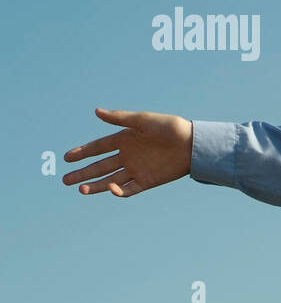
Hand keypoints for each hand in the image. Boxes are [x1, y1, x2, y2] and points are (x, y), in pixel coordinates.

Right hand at [62, 108, 192, 197]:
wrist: (193, 144)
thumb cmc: (170, 128)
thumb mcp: (143, 121)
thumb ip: (120, 119)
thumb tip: (96, 111)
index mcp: (125, 139)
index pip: (98, 147)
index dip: (82, 152)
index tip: (66, 157)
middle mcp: (128, 156)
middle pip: (100, 166)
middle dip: (83, 173)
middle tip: (65, 180)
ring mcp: (137, 169)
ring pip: (110, 180)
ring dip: (95, 185)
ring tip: (80, 189)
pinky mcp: (148, 181)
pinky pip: (129, 189)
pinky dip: (118, 191)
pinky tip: (109, 188)